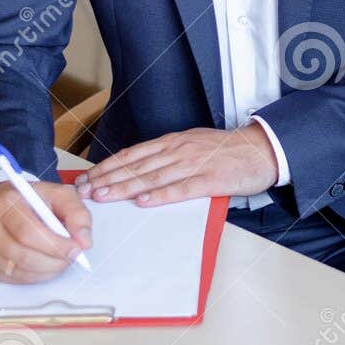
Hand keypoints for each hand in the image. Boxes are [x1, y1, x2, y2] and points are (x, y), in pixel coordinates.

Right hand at [0, 180, 91, 283]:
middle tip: (72, 259)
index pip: (28, 231)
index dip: (54, 245)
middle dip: (53, 261)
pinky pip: (11, 278)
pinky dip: (34, 277)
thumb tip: (84, 242)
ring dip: (46, 271)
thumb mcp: (61, 195)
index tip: (76, 250)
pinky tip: (44, 266)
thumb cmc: (35, 200)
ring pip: (17, 270)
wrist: (4, 202)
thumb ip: (77, 215)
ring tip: (60, 261)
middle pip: (22, 254)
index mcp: (8, 202)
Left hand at [76, 122, 278, 205]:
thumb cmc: (227, 151)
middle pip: (136, 166)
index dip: (107, 167)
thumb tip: (140, 171)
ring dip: (124, 188)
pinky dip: (160, 196)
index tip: (87, 178)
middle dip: (106, 179)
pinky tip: (143, 202)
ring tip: (102, 197)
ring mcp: (194, 164)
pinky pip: (181, 189)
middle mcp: (178, 150)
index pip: (132, 154)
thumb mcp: (193, 144)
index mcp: (173, 141)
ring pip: (152, 177)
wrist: (261, 149)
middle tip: (83, 192)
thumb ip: (168, 156)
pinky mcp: (210, 180)